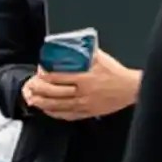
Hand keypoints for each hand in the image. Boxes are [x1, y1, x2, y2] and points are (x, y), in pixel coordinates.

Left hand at [23, 51, 139, 120]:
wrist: (131, 89)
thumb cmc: (117, 73)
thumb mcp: (101, 58)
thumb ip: (87, 51)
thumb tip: (74, 44)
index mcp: (85, 78)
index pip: (58, 78)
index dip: (45, 75)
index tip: (39, 72)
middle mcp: (83, 93)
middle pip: (54, 94)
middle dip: (39, 91)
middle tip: (31, 87)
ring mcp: (84, 105)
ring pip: (58, 107)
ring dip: (43, 104)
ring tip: (33, 100)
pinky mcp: (88, 113)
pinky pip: (68, 116)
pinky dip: (55, 114)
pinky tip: (48, 111)